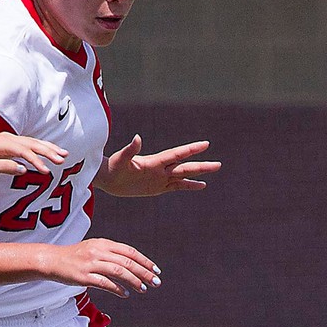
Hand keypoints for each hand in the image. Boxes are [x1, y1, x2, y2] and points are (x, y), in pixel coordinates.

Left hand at [0, 134, 66, 179]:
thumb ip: (4, 168)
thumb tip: (23, 169)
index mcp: (0, 143)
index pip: (23, 151)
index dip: (36, 160)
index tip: (46, 171)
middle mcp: (6, 138)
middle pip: (32, 143)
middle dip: (48, 151)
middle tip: (63, 159)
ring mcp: (7, 141)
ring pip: (32, 143)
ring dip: (48, 149)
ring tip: (63, 155)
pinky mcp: (8, 146)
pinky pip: (27, 146)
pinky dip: (39, 150)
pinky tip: (49, 154)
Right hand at [44, 237, 160, 298]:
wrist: (52, 260)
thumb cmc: (75, 256)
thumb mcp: (94, 248)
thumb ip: (111, 253)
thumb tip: (132, 263)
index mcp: (103, 243)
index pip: (129, 252)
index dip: (145, 261)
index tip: (156, 270)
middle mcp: (99, 252)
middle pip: (127, 262)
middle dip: (144, 273)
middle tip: (156, 282)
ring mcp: (91, 264)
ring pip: (118, 272)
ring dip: (134, 281)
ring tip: (143, 289)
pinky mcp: (84, 277)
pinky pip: (104, 283)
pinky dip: (117, 289)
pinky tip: (126, 294)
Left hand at [96, 135, 219, 196]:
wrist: (107, 179)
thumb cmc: (112, 168)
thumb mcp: (120, 160)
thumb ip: (129, 150)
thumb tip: (137, 138)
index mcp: (154, 162)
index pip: (176, 155)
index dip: (190, 150)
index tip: (205, 144)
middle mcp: (160, 169)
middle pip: (185, 166)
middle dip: (201, 166)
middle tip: (219, 165)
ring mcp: (160, 178)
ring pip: (183, 175)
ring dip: (198, 174)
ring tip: (214, 171)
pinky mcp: (157, 187)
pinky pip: (176, 186)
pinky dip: (189, 185)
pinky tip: (201, 185)